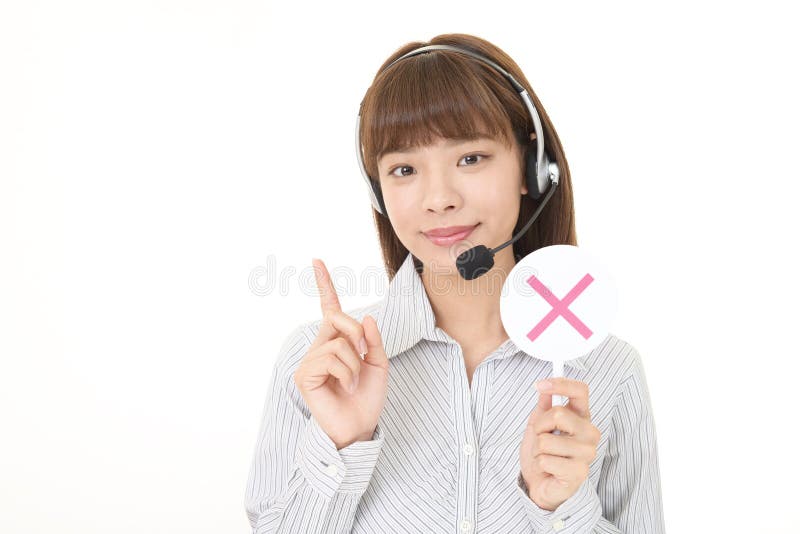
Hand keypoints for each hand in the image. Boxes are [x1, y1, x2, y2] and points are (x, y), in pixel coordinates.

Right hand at [293, 258, 389, 449]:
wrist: (360, 427)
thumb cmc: (367, 398)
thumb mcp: (379, 364)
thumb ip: (373, 340)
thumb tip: (365, 317)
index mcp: (336, 342)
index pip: (329, 308)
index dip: (324, 284)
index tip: (317, 261)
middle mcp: (319, 347)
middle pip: (338, 319)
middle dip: (358, 334)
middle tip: (365, 355)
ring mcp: (310, 361)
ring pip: (338, 343)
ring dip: (355, 363)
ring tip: (354, 382)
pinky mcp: (305, 375)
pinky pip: (330, 358)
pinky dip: (347, 373)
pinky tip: (346, 388)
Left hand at [519, 378, 600, 510]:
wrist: (540, 483)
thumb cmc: (543, 453)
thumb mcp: (538, 425)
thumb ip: (544, 407)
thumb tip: (545, 389)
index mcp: (581, 417)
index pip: (580, 391)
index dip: (561, 384)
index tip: (540, 384)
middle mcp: (589, 433)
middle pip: (558, 414)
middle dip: (539, 426)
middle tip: (541, 437)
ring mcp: (587, 453)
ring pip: (546, 440)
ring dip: (537, 449)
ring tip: (545, 456)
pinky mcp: (579, 472)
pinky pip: (546, 460)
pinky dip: (540, 464)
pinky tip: (549, 469)